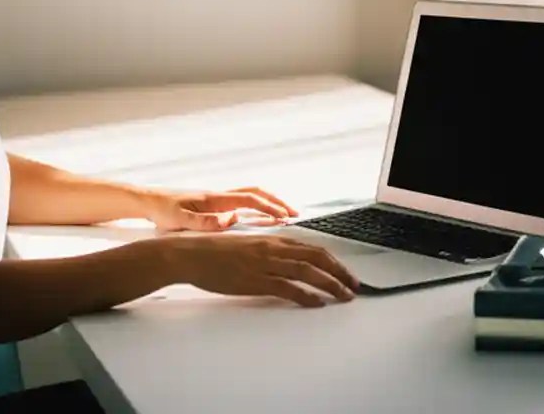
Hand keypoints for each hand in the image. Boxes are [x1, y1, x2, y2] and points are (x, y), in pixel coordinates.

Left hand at [145, 186, 299, 231]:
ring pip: (251, 196)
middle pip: (256, 193)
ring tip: (285, 215)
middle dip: (277, 202)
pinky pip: (242, 203)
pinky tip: (262, 218)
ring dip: (270, 203)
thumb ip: (204, 222)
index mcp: (216, 199)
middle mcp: (220, 196)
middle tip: (295, 214)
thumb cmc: (162, 210)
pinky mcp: (214, 205)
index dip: (270, 208)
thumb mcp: (180, 220)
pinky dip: (258, 207)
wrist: (148, 201)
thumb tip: (230, 221)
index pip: (250, 200)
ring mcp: (218, 199)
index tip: (286, 217)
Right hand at [160, 234, 359, 306]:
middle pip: (316, 258)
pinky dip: (306, 295)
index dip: (333, 260)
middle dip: (340, 272)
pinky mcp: (254, 280)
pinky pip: (288, 288)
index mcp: (271, 239)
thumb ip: (267, 251)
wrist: (190, 255)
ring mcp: (264, 264)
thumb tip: (284, 261)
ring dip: (330, 284)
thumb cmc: (213, 252)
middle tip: (353, 285)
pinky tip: (317, 303)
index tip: (344, 271)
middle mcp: (272, 249)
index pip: (312, 248)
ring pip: (308, 272)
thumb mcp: (246, 246)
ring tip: (344, 295)